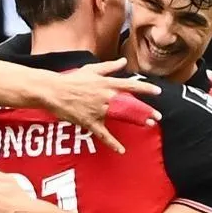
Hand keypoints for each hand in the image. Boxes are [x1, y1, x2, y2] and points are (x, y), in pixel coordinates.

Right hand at [46, 58, 161, 153]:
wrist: (53, 91)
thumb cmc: (72, 79)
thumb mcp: (91, 69)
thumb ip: (110, 66)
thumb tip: (123, 62)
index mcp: (106, 83)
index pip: (130, 85)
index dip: (145, 89)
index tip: (158, 92)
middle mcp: (105, 96)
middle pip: (130, 104)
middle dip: (145, 110)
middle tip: (157, 116)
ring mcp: (98, 110)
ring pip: (121, 117)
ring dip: (136, 121)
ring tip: (148, 125)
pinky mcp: (90, 122)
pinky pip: (103, 134)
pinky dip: (112, 143)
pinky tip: (121, 150)